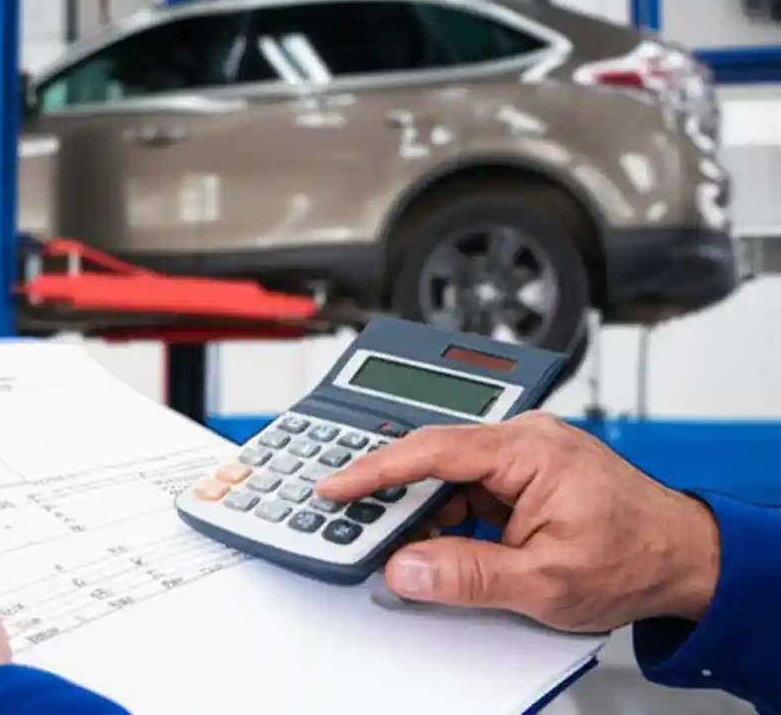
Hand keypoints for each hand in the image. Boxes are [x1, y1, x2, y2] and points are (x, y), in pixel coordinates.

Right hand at [316, 412, 720, 631]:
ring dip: (422, 511)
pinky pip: (468, 488)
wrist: (686, 559)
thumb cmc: (635, 559)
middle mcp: (525, 439)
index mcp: (531, 449)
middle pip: (434, 459)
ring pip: (448, 476)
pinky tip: (435, 543)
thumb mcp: (545, 581)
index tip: (335, 487)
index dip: (375, 469)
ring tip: (394, 544)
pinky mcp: (524, 474)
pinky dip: (446, 515)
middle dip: (393, 495)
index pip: (434, 449)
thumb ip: (469, 575)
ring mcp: (525, 454)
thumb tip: (406, 568)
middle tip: (353, 524)